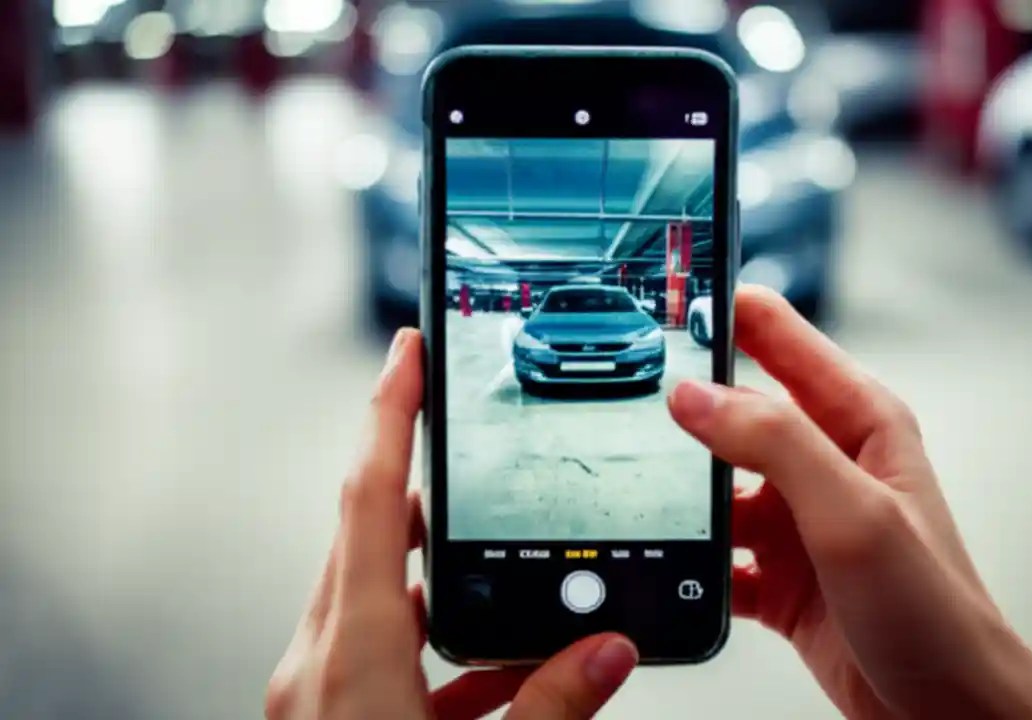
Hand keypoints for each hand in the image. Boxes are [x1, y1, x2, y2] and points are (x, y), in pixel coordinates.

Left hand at [267, 329, 637, 719]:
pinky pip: (378, 651)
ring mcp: (317, 693)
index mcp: (353, 661)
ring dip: (432, 567)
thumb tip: (609, 649)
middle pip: (368, 535)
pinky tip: (490, 665)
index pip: (369, 501)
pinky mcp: (328, 717)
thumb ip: (552, 705)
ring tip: (493, 551)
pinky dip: (430, 638)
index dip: (390, 413)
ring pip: (372, 591)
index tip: (408, 354)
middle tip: (460, 436)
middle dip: (420, 480)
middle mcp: (321, 666)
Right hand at [668, 286, 1031, 718]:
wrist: (944, 712)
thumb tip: (698, 397)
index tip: (671, 298)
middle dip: (689, 408)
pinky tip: (678, 570)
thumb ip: (775, 444)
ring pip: (718, 486)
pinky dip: (692, 562)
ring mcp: (799, 519)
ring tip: (649, 494)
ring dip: (686, 495)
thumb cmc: (935, 613)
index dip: (729, 312)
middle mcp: (827, 463)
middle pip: (738, 412)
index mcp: (860, 423)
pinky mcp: (778, 574)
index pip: (782, 339)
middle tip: (635, 399)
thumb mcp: (853, 513)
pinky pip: (716, 554)